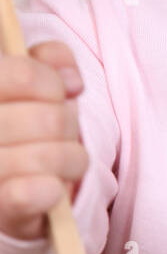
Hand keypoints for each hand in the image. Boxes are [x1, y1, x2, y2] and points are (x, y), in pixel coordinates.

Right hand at [0, 41, 88, 240]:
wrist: (6, 189)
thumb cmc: (19, 123)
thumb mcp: (31, 79)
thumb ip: (49, 60)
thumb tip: (72, 82)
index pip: (21, 74)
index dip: (51, 83)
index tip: (56, 94)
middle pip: (49, 118)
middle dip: (69, 125)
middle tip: (63, 133)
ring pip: (51, 156)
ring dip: (73, 159)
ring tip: (65, 161)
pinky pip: (33, 193)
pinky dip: (55, 189)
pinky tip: (52, 188)